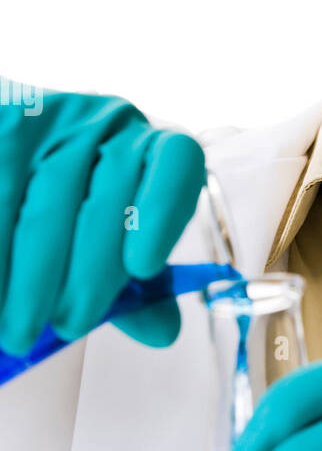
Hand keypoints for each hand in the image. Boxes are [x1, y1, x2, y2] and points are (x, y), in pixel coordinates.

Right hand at [0, 85, 204, 354]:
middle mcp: (108, 123)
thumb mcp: (109, 247)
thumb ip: (135, 289)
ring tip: (19, 330)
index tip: (142, 268)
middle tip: (69, 327)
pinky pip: (0, 194)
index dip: (164, 213)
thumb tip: (164, 332)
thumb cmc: (70, 213)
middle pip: (105, 199)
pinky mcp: (5, 122)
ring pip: (45, 202)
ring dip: (31, 276)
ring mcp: (52, 118)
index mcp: (150, 148)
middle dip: (87, 275)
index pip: (176, 160)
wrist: (9, 165)